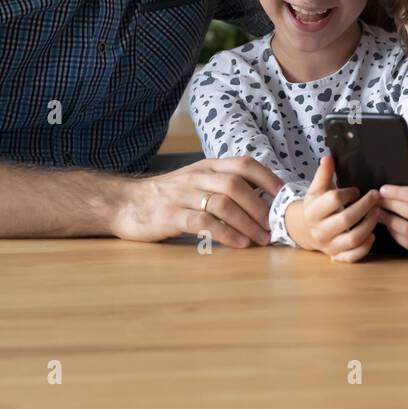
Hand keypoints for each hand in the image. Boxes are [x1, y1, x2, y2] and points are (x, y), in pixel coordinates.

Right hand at [110, 156, 279, 247]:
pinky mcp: (170, 216)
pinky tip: (239, 244)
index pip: (243, 164)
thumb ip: (222, 186)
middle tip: (275, 226)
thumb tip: (262, 201)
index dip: (267, 178)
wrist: (123, 203)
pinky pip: (203, 223)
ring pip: (223, 204)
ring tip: (262, 239)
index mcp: (207, 167)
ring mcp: (182, 195)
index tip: (284, 196)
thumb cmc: (167, 196)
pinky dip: (226, 234)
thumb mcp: (195, 182)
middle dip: (260, 206)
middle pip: (236, 185)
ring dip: (247, 223)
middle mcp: (197, 177)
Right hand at [297, 155, 383, 261]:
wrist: (304, 229)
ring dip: (369, 225)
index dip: (349, 193)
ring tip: (378, 212)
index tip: (357, 190)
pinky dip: (365, 248)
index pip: (333, 200)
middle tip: (376, 197)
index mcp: (312, 211)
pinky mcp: (336, 255)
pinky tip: (373, 235)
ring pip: (353, 239)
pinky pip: (353, 256)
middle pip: (346, 219)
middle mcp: (319, 230)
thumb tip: (328, 157)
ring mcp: (328, 245)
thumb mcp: (316, 189)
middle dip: (365, 207)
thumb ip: (323, 174)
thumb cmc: (316, 206)